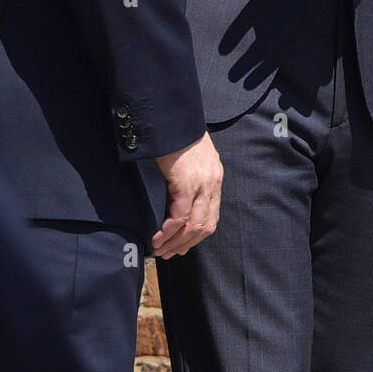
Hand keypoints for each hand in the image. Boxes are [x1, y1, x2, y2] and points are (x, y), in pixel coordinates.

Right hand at [151, 131, 222, 259]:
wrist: (172, 117)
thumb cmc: (176, 134)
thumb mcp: (189, 156)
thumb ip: (188, 176)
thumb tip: (173, 197)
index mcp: (214, 177)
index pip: (212, 216)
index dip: (197, 235)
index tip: (182, 245)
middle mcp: (212, 183)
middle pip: (206, 226)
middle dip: (186, 244)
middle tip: (169, 254)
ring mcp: (202, 184)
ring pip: (194, 226)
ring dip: (176, 242)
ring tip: (160, 250)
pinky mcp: (186, 183)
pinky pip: (180, 216)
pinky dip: (169, 231)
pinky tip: (158, 237)